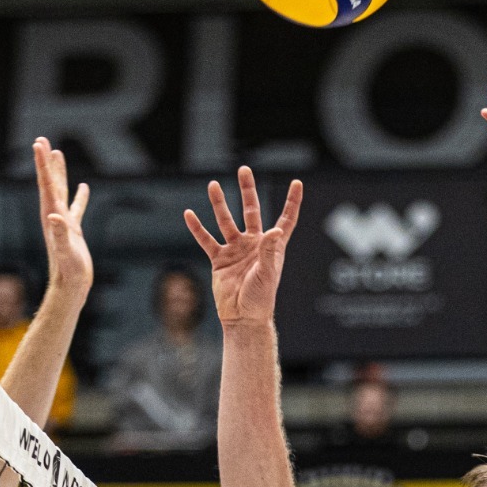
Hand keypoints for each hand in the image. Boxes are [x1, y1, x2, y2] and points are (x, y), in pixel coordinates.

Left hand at [33, 137, 91, 300]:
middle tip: (41, 140)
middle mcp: (54, 215)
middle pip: (49, 182)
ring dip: (59, 172)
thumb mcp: (65, 252)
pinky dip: (80, 196)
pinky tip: (84, 187)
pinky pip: (76, 207)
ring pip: (61, 190)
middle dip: (45, 161)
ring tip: (58, 153)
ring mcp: (64, 222)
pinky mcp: (73, 231)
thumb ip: (59, 234)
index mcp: (51, 216)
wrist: (71, 286)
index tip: (38, 143)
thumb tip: (54, 216)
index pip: (46, 184)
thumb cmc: (69, 271)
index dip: (42, 163)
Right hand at [184, 167, 302, 326]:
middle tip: (244, 169)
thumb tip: (275, 229)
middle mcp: (254, 244)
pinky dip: (197, 228)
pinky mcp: (219, 259)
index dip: (292, 202)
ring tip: (212, 185)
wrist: (242, 317)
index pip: (286, 220)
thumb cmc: (261, 298)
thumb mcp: (267, 274)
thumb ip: (269, 251)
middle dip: (248, 191)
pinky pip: (206, 240)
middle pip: (251, 211)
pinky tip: (189, 214)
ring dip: (219, 204)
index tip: (297, 183)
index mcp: (272, 247)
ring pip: (226, 221)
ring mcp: (236, 250)